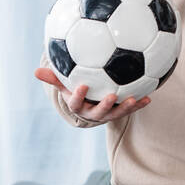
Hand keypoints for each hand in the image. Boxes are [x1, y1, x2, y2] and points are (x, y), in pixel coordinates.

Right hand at [36, 66, 150, 122]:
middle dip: (105, 105)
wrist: (90, 103)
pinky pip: (130, 109)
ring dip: (126, 107)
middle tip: (112, 96)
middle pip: (99, 112)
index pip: (76, 103)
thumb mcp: (65, 84)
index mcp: (79, 106)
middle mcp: (93, 112)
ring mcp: (108, 114)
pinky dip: (139, 104)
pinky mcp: (120, 112)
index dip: (78, 96)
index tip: (82, 85)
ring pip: (117, 113)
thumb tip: (35, 70)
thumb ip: (54, 78)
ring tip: (133, 99)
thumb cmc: (77, 89)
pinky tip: (148, 97)